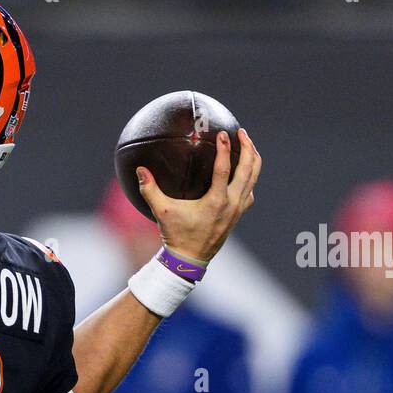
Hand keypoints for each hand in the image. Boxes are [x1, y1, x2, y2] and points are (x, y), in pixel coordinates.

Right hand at [137, 128, 260, 263]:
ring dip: (253, 160)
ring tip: (248, 145)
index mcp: (216, 201)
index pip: (224, 168)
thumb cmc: (176, 235)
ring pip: (253, 179)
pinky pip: (249, 191)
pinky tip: (244, 172)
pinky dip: (250, 178)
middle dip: (248, 148)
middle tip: (242, 132)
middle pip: (248, 170)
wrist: (190, 260)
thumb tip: (139, 170)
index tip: (224, 133)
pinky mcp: (238, 215)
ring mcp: (237, 209)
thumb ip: (150, 190)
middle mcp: (231, 203)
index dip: (225, 149)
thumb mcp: (161, 212)